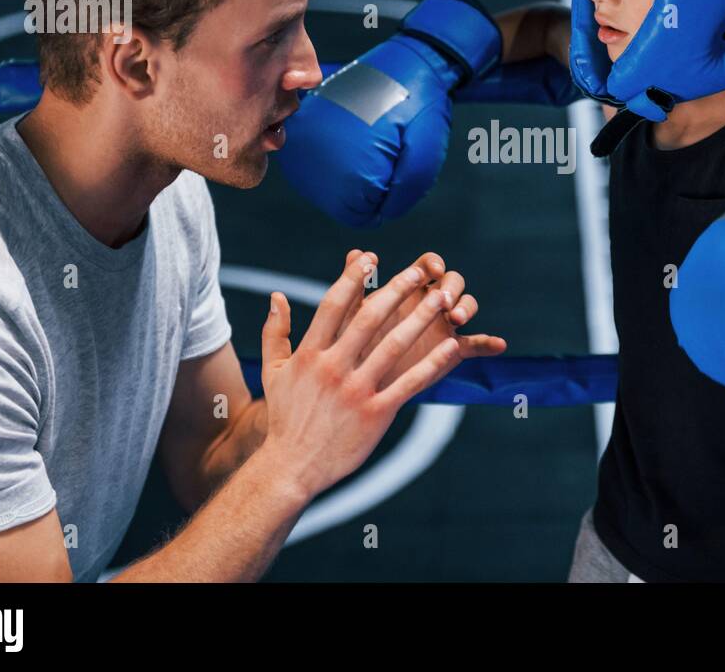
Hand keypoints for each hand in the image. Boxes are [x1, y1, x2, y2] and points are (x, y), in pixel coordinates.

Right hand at [257, 250, 503, 500]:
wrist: (292, 467)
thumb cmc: (285, 417)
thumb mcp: (273, 372)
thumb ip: (275, 331)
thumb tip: (277, 296)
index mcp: (310, 354)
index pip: (334, 305)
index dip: (353, 277)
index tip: (370, 257)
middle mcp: (333, 368)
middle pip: (369, 318)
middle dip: (397, 289)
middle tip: (419, 271)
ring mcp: (356, 391)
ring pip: (394, 345)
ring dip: (421, 318)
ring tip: (442, 298)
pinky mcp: (376, 413)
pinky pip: (410, 382)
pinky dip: (432, 363)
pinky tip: (451, 346)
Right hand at [278, 0, 500, 227]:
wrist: (408, 60)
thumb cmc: (419, 107)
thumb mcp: (422, 159)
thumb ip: (400, 196)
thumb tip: (377, 213)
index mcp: (346, 168)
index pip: (359, 214)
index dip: (384, 199)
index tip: (396, 167)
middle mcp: (315, 155)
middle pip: (339, 201)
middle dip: (365, 185)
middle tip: (386, 150)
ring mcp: (303, 136)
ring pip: (324, 181)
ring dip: (347, 170)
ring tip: (370, 139)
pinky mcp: (302, 121)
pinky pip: (314, 158)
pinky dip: (333, 154)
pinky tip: (353, 135)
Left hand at [335, 250, 506, 392]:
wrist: (363, 382)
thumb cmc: (354, 343)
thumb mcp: (350, 315)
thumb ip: (354, 283)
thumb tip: (356, 253)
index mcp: (409, 286)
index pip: (428, 264)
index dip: (434, 263)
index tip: (433, 270)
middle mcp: (430, 301)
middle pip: (452, 281)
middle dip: (452, 287)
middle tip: (443, 301)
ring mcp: (444, 325)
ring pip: (467, 305)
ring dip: (467, 306)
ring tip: (456, 319)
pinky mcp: (453, 350)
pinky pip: (476, 343)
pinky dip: (489, 343)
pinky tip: (499, 345)